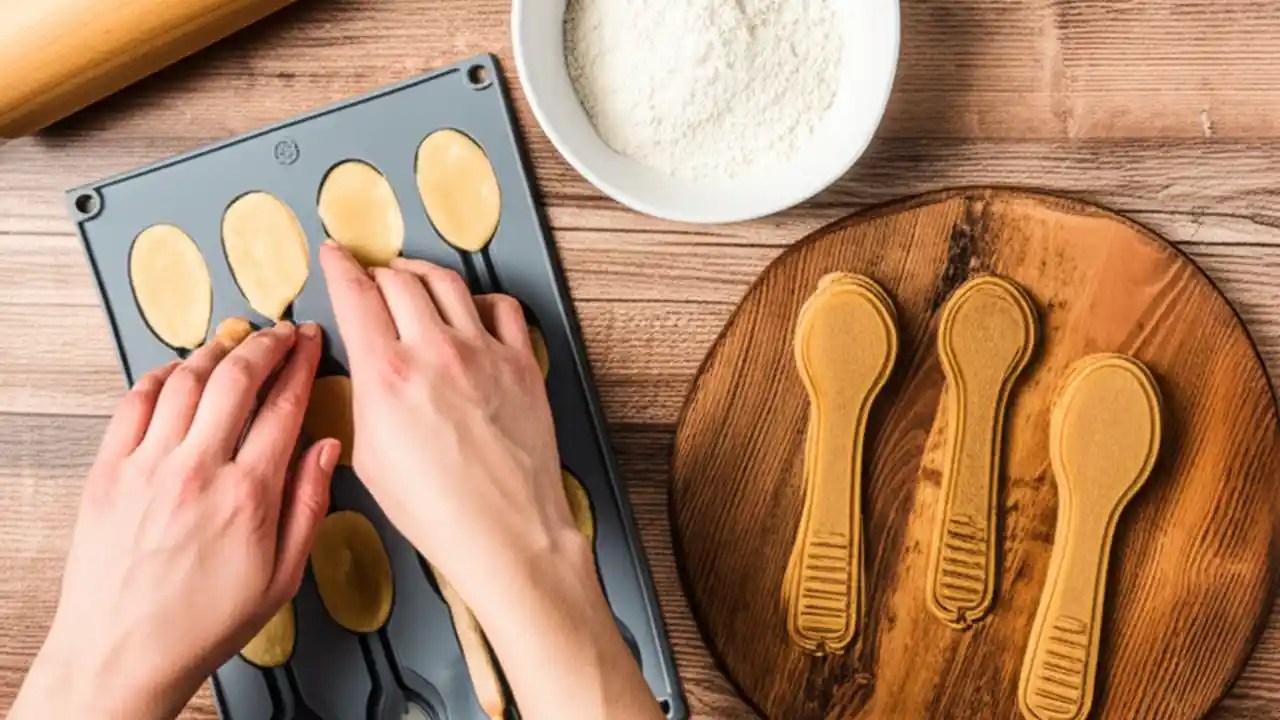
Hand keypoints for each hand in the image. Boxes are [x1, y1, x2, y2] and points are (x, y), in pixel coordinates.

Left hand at [11, 322, 337, 719]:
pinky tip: (178, 371)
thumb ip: (309, 505)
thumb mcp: (283, 576)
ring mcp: (146, 467)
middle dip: (265, 344)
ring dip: (216, 351)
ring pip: (184, 380)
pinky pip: (134, 402)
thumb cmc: (203, 623)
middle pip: (236, 378)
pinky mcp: (108, 472)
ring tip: (235, 341)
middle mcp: (196, 470)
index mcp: (248, 495)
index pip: (283, 405)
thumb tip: (329, 448)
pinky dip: (160, 375)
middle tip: (280, 331)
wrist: (122, 653)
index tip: (309, 342)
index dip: (301, 364)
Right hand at [318, 243, 659, 717]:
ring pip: (449, 283)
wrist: (504, 532)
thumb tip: (367, 366)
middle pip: (399, 280)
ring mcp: (484, 353)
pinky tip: (471, 309)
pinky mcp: (521, 364)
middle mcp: (435, 351)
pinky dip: (479, 299)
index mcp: (387, 374)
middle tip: (371, 275)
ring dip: (423, 274)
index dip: (339, 267)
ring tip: (413, 279)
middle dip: (378, 271)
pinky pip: (502, 307)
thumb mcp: (370, 456)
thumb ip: (365, 397)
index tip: (334, 255)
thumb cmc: (436, 511)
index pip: (356, 295)